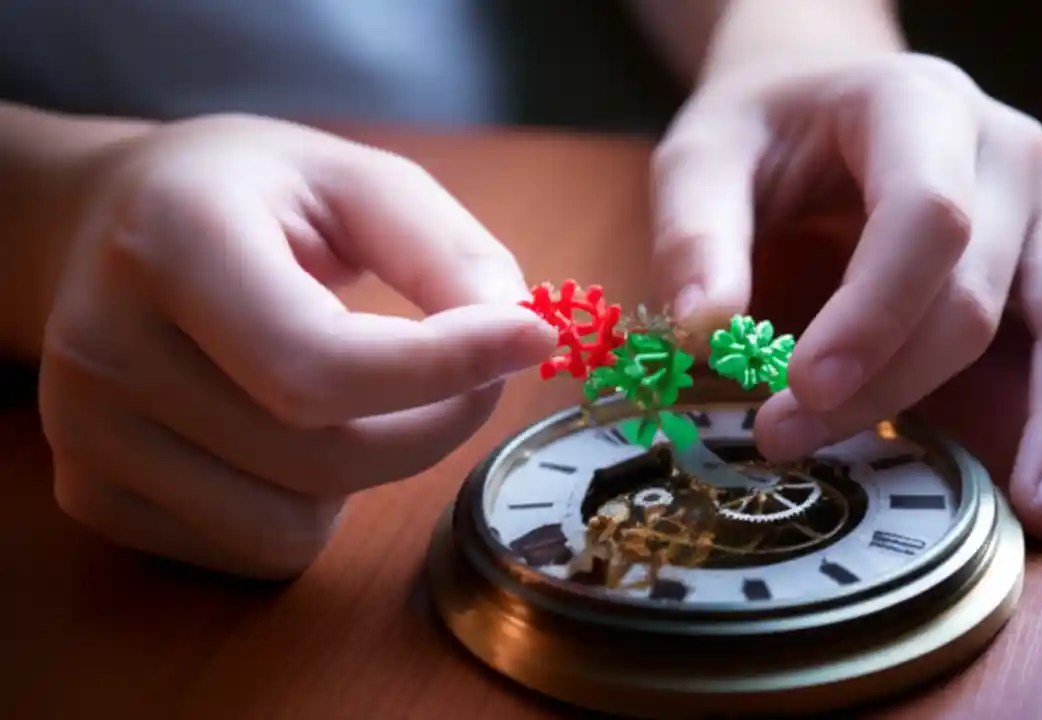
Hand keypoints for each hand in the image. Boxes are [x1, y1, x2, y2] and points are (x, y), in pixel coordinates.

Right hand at [37, 115, 554, 577]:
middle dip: (433, 424)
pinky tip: (285, 429)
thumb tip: (518, 335)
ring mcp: (88, 433)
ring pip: (296, 526)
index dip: (443, 369)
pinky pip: (256, 552)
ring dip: (365, 472)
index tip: (528, 339)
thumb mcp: (354, 180)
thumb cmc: (248, 198)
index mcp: (173, 240)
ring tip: (339, 389)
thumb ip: (445, 250)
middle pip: (325, 456)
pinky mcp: (94, 496)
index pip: (320, 362)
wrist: (108, 225)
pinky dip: (308, 507)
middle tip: (467, 371)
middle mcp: (107, 344)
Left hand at [650, 54, 1041, 539]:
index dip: (871, 317)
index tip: (799, 395)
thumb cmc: (767, 129)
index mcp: (919, 108)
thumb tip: (708, 333)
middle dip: (897, 385)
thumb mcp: (705, 156)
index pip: (924, 218)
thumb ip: (699, 237)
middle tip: (795, 445)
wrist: (826, 91)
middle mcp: (1008, 155)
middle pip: (987, 293)